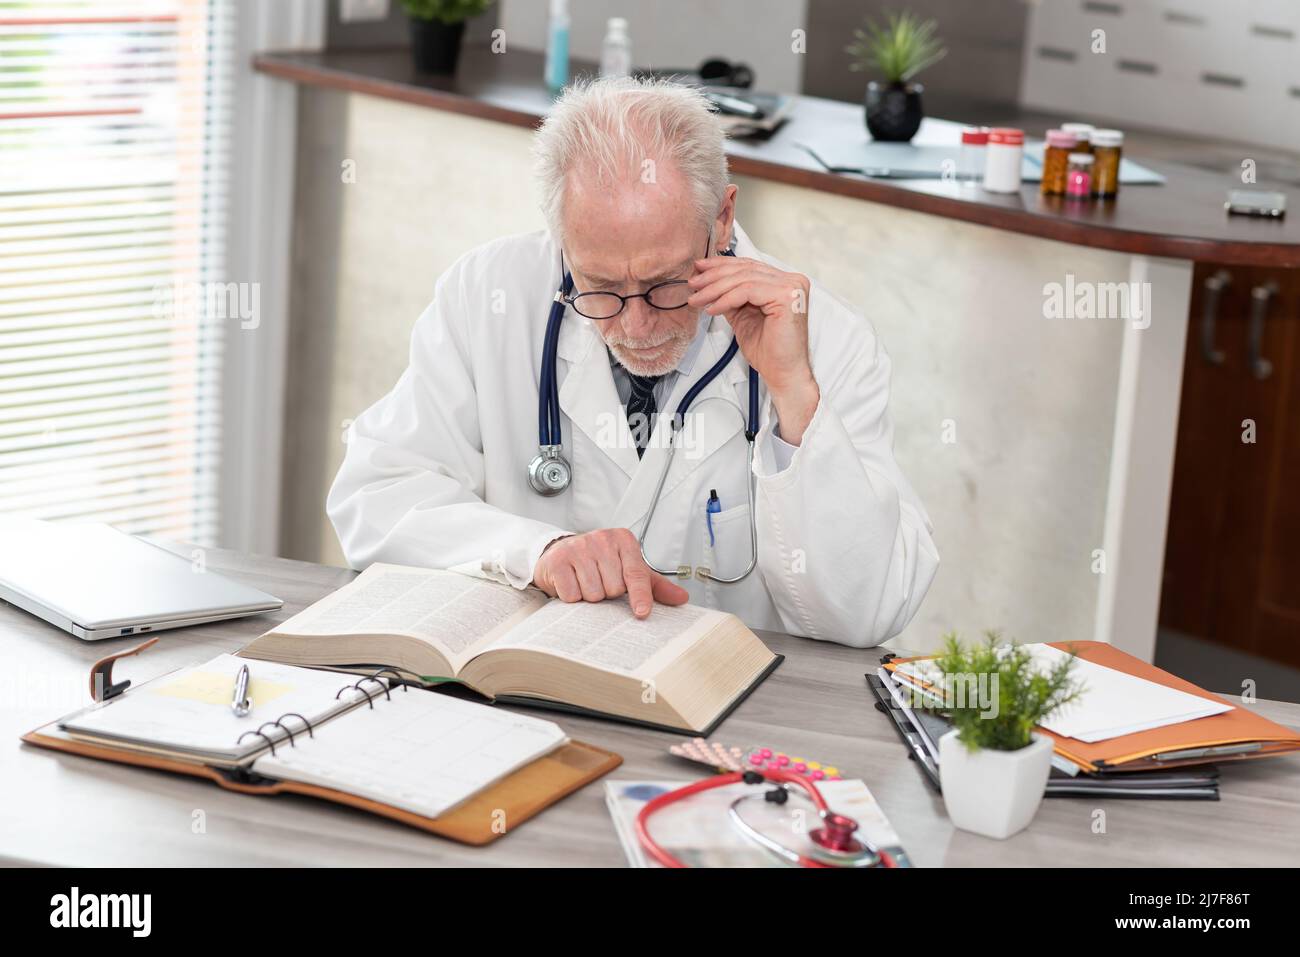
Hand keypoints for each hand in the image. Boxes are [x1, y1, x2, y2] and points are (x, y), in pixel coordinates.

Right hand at [532, 529, 688, 617]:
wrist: (561, 554)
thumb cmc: (599, 564)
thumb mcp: (628, 570)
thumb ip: (654, 585)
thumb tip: (681, 598)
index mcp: (623, 540)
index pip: (636, 574)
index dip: (640, 596)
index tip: (642, 613)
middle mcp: (602, 540)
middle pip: (614, 588)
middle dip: (608, 594)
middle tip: (600, 583)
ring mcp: (579, 548)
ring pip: (593, 594)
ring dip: (590, 597)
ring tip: (585, 583)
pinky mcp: (559, 561)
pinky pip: (573, 594)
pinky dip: (572, 597)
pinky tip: (571, 584)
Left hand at [687, 255, 819, 443]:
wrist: (782, 374)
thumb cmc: (768, 351)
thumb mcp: (743, 317)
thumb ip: (731, 298)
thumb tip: (707, 283)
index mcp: (784, 282)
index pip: (748, 266)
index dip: (721, 266)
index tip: (699, 270)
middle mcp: (792, 281)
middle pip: (745, 270)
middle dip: (714, 276)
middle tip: (693, 284)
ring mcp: (792, 287)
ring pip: (744, 279)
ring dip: (715, 289)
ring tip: (697, 299)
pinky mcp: (787, 297)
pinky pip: (747, 291)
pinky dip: (726, 299)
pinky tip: (712, 309)